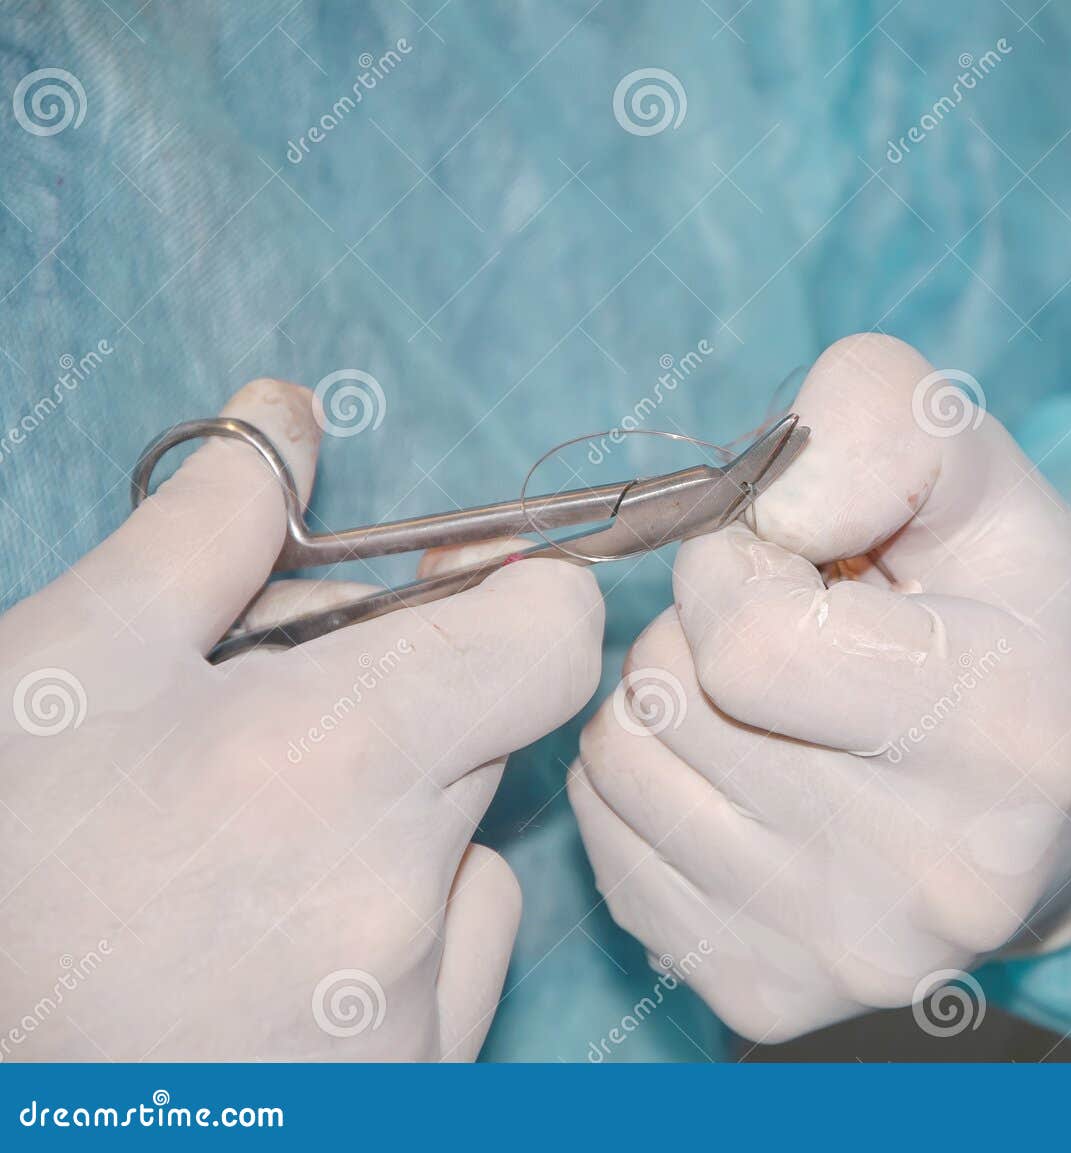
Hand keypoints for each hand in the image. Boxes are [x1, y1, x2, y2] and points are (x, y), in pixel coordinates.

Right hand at [0, 380, 601, 1059]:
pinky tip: (276, 947)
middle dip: (402, 709)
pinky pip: (456, 964)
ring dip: (394, 829)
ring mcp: (409, 1014)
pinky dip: (400, 936)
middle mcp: (400, 895)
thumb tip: (285, 416)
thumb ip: (208, 529)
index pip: (551, 639)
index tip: (458, 593)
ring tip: (247, 860)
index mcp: (335, 760)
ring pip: (467, 855)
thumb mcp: (72, 664)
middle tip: (268, 735)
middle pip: (489, 739)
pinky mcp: (405, 1089)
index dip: (519, 596)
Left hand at [572, 334, 1070, 1041]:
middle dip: (700, 628)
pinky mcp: (770, 996)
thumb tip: (762, 517)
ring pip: (623, 766)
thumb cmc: (1002, 607)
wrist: (1047, 790)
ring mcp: (852, 955)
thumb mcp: (974, 470)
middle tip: (793, 635)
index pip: (748, 643)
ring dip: (665, 697)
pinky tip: (739, 767)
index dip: (736, 565)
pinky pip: (608, 842)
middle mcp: (942, 877)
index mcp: (1017, 732)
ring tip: (768, 699)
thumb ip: (878, 420)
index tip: (794, 564)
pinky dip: (648, 780)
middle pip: (671, 703)